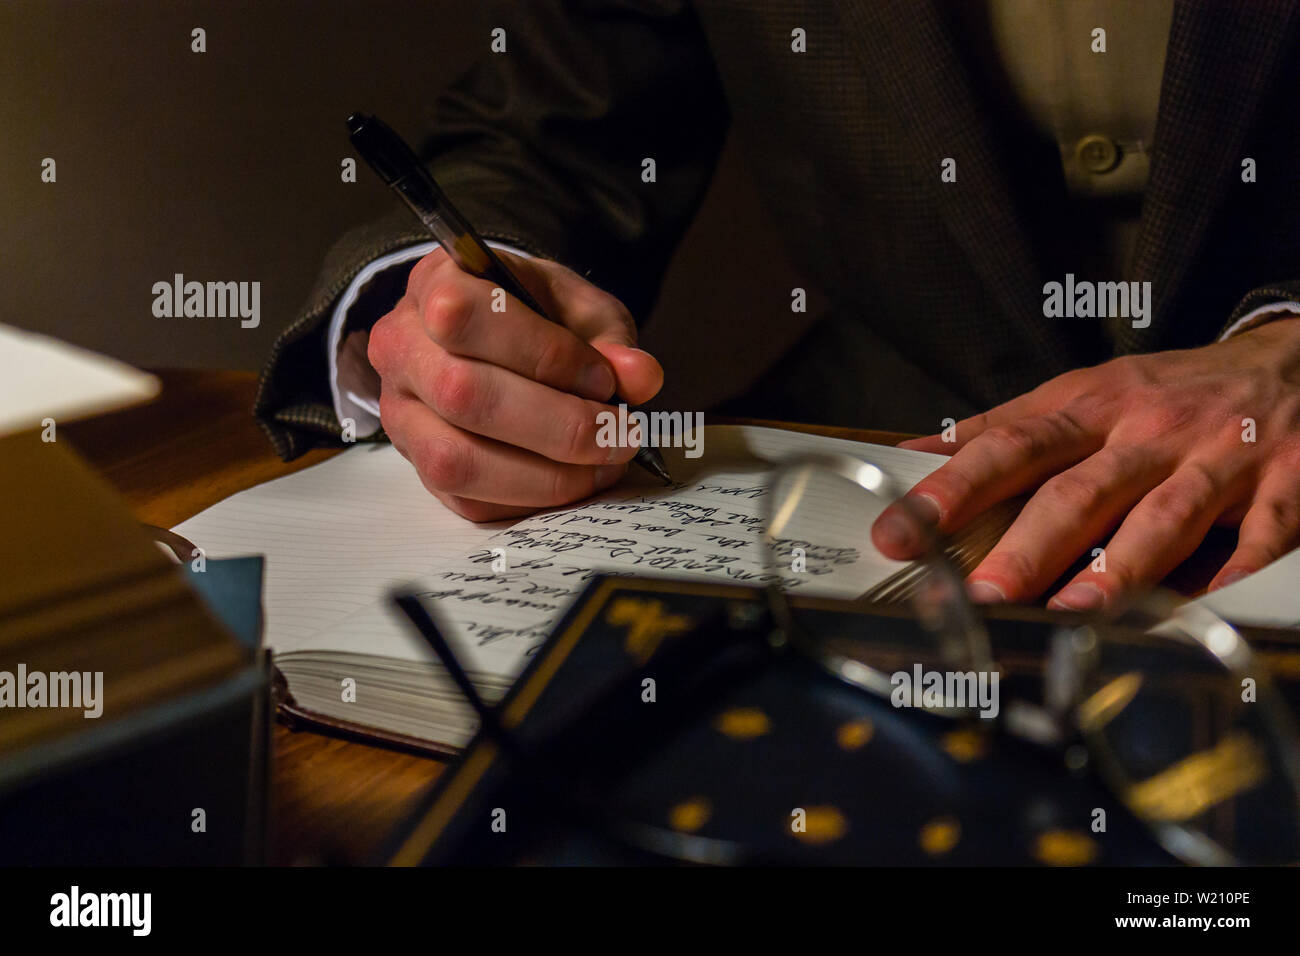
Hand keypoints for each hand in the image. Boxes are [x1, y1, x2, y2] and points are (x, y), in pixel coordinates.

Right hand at [367, 248, 662, 520]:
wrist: (492, 339)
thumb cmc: (536, 315)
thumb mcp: (578, 307)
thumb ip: (609, 337)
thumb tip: (641, 377)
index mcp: (435, 284)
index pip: (466, 316)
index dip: (544, 355)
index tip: (603, 379)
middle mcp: (401, 348)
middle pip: (463, 395)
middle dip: (559, 424)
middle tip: (619, 434)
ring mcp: (399, 413)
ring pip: (457, 459)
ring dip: (545, 474)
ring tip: (603, 464)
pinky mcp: (417, 466)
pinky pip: (467, 500)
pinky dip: (530, 500)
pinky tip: (573, 482)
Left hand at [871, 317, 1299, 609]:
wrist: (1290, 361)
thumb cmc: (1168, 390)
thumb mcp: (1083, 392)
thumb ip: (1000, 429)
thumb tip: (912, 452)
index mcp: (1090, 408)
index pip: (1008, 448)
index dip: (951, 489)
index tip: (901, 529)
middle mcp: (1148, 433)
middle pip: (1078, 490)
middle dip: (1025, 545)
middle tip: (979, 593)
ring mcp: (1217, 460)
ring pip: (1162, 517)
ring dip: (1117, 567)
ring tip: (1070, 611)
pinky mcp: (1285, 487)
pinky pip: (1259, 538)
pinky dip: (1232, 574)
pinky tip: (1199, 609)